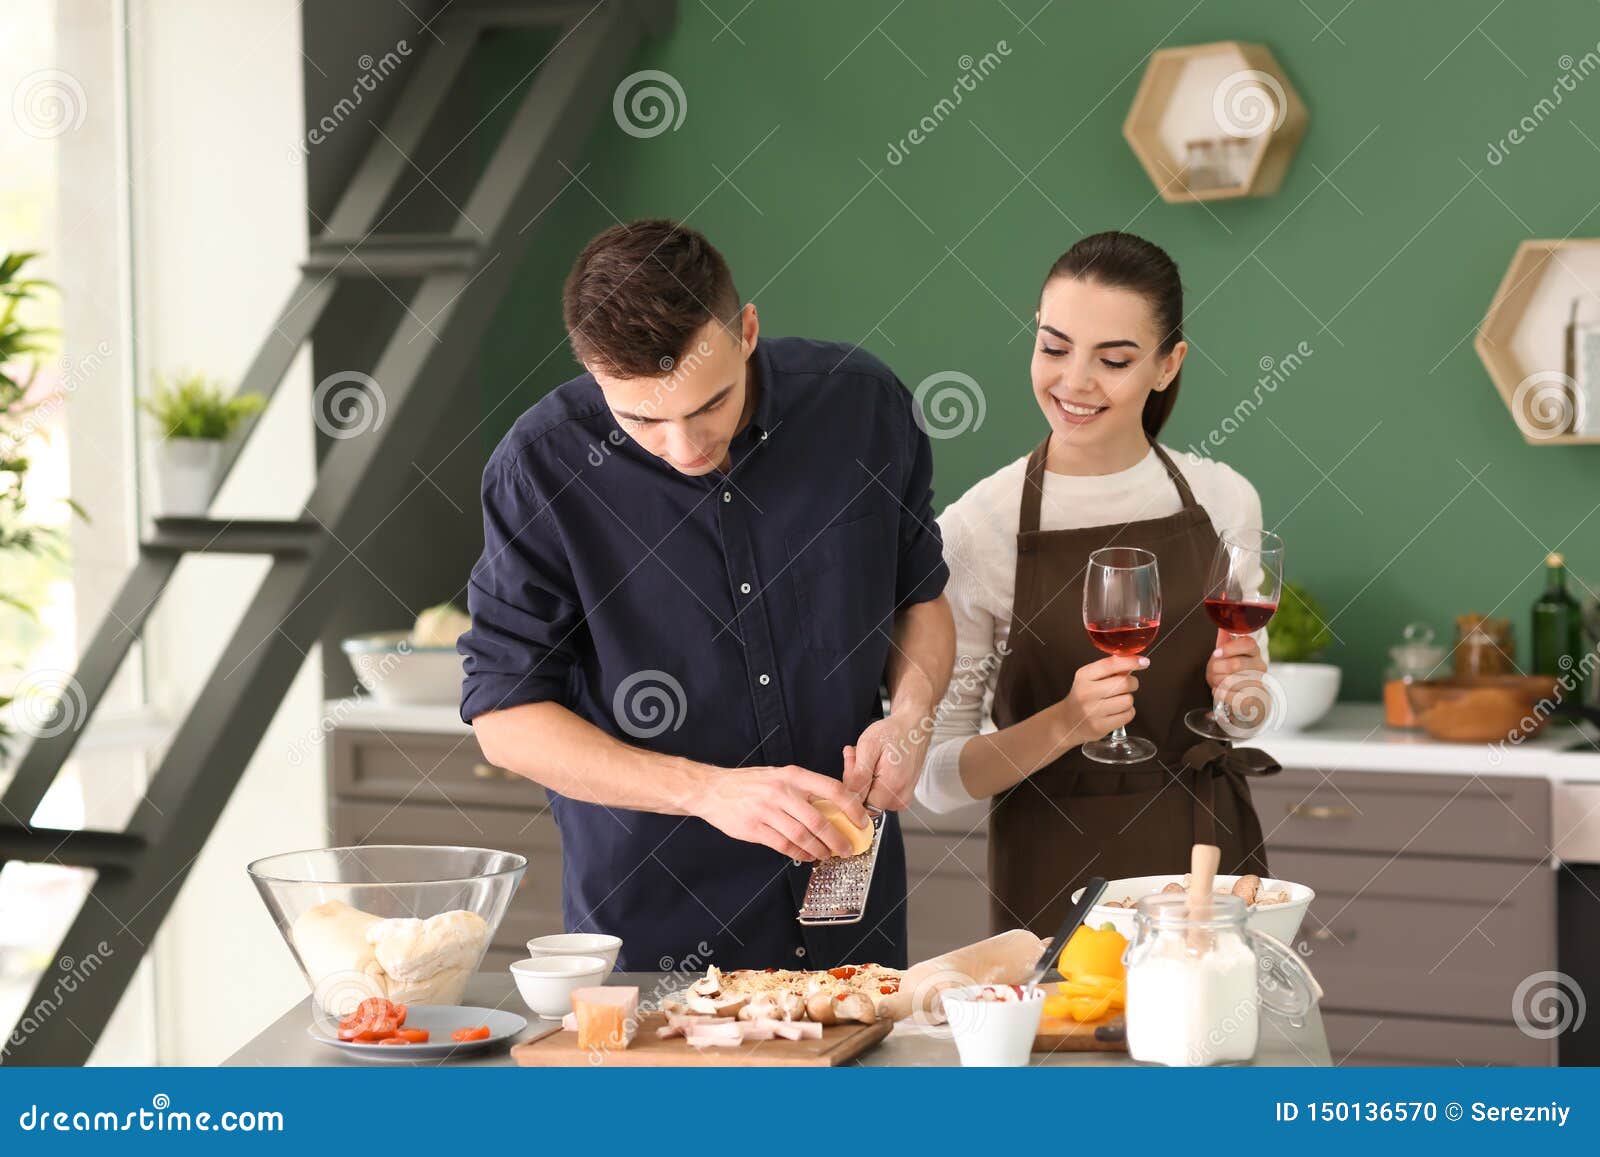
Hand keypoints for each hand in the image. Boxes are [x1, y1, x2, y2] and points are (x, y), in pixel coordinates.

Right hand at [689, 765, 872, 860]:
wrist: (713, 789)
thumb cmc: (751, 783)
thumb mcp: (779, 776)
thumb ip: (803, 789)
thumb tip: (834, 809)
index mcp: (793, 775)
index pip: (832, 789)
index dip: (851, 807)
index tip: (862, 821)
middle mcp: (782, 791)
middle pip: (820, 820)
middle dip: (839, 839)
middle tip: (848, 848)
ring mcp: (767, 810)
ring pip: (803, 836)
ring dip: (820, 849)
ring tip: (828, 855)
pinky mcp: (755, 828)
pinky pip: (785, 846)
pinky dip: (800, 854)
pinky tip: (807, 856)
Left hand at [845, 710, 926, 810]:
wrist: (914, 726)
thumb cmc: (893, 732)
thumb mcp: (868, 747)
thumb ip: (858, 777)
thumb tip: (850, 800)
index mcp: (893, 787)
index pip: (859, 805)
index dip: (850, 786)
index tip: (851, 763)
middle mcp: (900, 797)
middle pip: (864, 801)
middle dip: (854, 779)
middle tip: (854, 755)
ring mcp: (902, 798)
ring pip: (870, 797)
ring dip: (861, 778)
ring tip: (863, 756)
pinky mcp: (902, 794)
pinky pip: (879, 794)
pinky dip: (870, 780)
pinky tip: (871, 763)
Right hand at [1058, 654, 1147, 743]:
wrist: (1067, 721)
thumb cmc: (1083, 696)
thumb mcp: (1090, 677)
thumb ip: (1110, 669)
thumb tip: (1135, 661)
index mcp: (1084, 676)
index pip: (1111, 664)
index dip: (1130, 661)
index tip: (1143, 662)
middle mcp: (1087, 692)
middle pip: (1124, 683)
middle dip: (1132, 683)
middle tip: (1126, 686)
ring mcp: (1092, 711)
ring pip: (1128, 700)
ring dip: (1128, 700)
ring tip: (1117, 701)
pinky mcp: (1100, 727)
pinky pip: (1127, 715)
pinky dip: (1127, 712)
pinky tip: (1116, 712)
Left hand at [1206, 628, 1268, 720]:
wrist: (1242, 697)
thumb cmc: (1231, 672)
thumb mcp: (1226, 655)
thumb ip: (1225, 641)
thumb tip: (1222, 626)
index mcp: (1253, 652)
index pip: (1248, 644)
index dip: (1230, 648)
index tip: (1217, 653)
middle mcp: (1259, 666)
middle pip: (1236, 664)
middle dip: (1217, 668)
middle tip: (1214, 671)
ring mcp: (1259, 683)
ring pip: (1231, 681)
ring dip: (1217, 682)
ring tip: (1217, 681)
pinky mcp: (1253, 700)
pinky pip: (1231, 696)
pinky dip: (1220, 694)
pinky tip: (1220, 691)